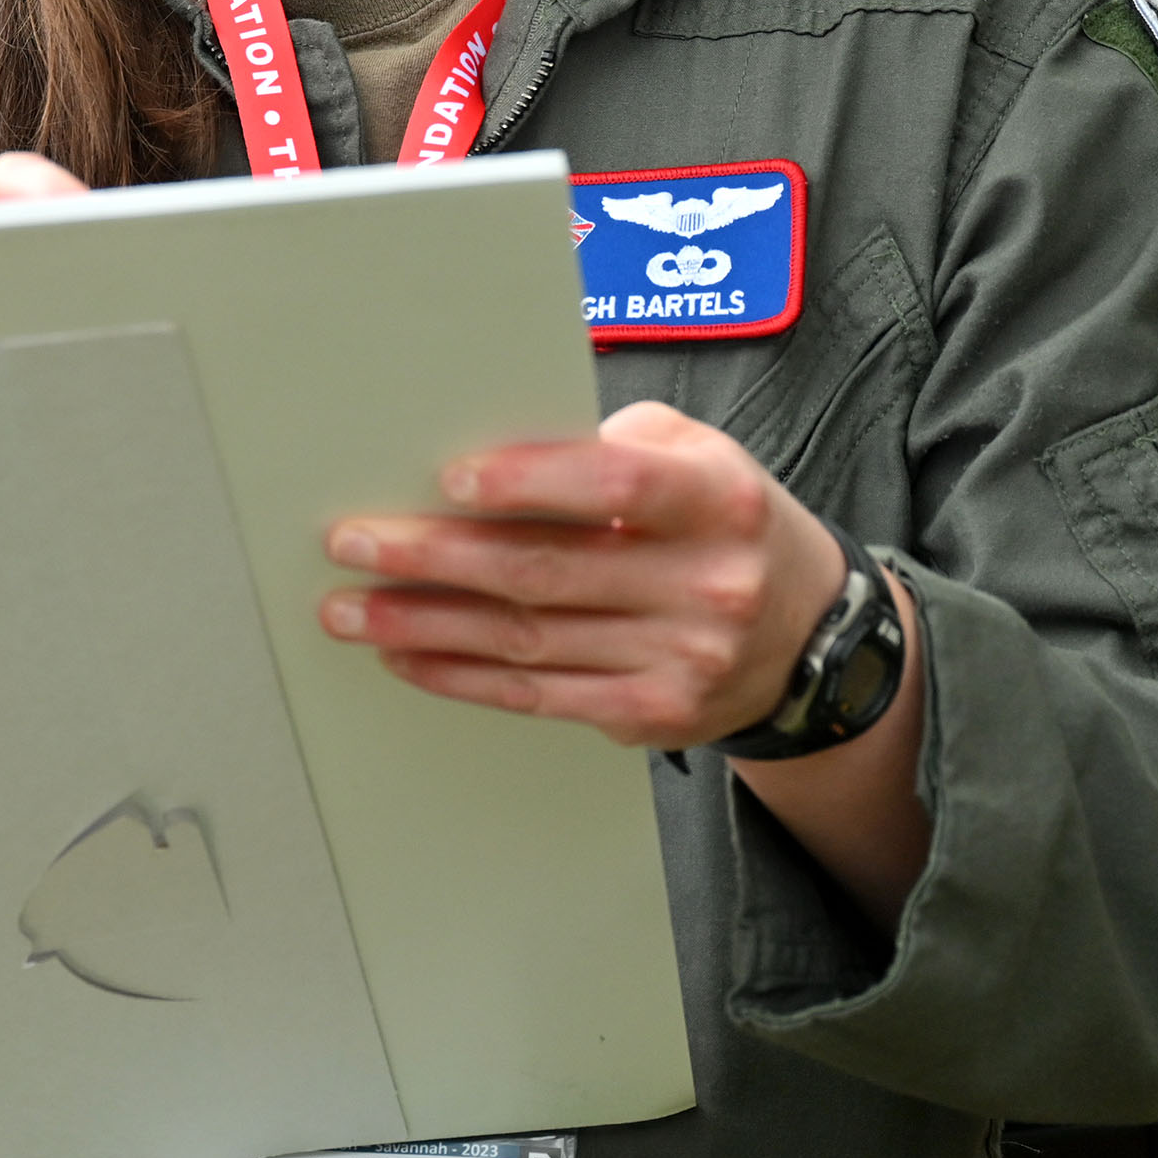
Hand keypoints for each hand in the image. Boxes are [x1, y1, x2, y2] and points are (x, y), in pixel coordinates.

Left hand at [315, 400, 844, 749]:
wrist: (807, 632)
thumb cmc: (722, 522)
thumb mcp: (696, 455)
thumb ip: (608, 445)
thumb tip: (487, 460)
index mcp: (717, 500)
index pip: (616, 484)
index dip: (528, 479)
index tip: (448, 477)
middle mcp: (708, 584)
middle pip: (546, 570)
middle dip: (434, 557)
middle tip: (353, 542)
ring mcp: (683, 659)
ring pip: (526, 640)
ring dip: (424, 624)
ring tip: (350, 606)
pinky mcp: (653, 713)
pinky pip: (537, 696)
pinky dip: (461, 676)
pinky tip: (406, 655)